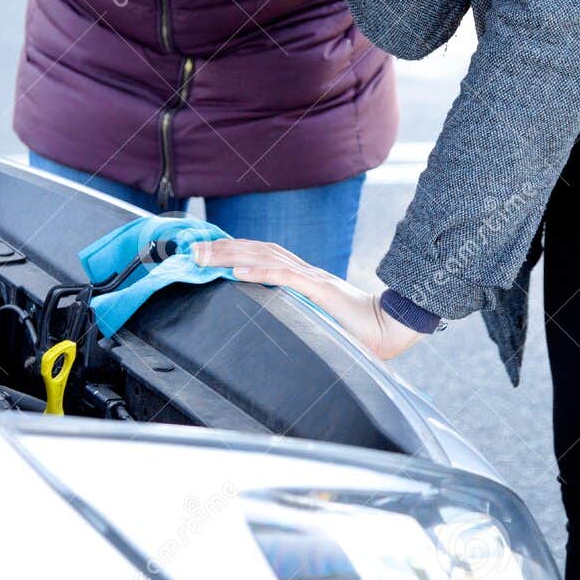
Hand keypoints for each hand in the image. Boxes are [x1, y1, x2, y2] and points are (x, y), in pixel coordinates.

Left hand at [190, 238, 423, 360]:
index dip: (232, 250)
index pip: (261, 255)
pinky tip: (238, 270)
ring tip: (205, 256)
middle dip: (221, 249)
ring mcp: (311, 279)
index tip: (204, 252)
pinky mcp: (320, 291)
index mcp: (302, 278)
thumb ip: (294, 315)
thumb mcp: (315, 320)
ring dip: (232, 255)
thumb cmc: (355, 330)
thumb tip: (267, 322)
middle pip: (256, 250)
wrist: (389, 329)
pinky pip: (286, 277)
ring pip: (265, 258)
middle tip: (190, 250)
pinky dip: (260, 270)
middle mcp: (303, 272)